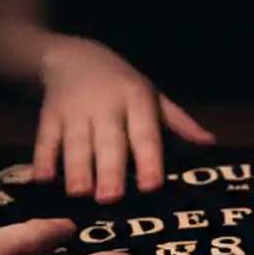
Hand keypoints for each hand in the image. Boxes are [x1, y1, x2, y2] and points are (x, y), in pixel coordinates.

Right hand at [32, 38, 214, 202]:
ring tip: (80, 194)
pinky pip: (45, 138)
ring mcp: (75, 110)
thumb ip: (178, 124)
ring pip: (75, 142)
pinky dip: (43, 158)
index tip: (152, 186)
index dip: (149, 159)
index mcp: (136, 101)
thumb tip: (210, 143)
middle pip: (108, 142)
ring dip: (76, 169)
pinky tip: (43, 180)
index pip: (145, 133)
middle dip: (109, 169)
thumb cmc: (121, 84)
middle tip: (111, 198)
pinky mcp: (48, 115)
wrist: (70, 56)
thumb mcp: (152, 97)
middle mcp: (106, 106)